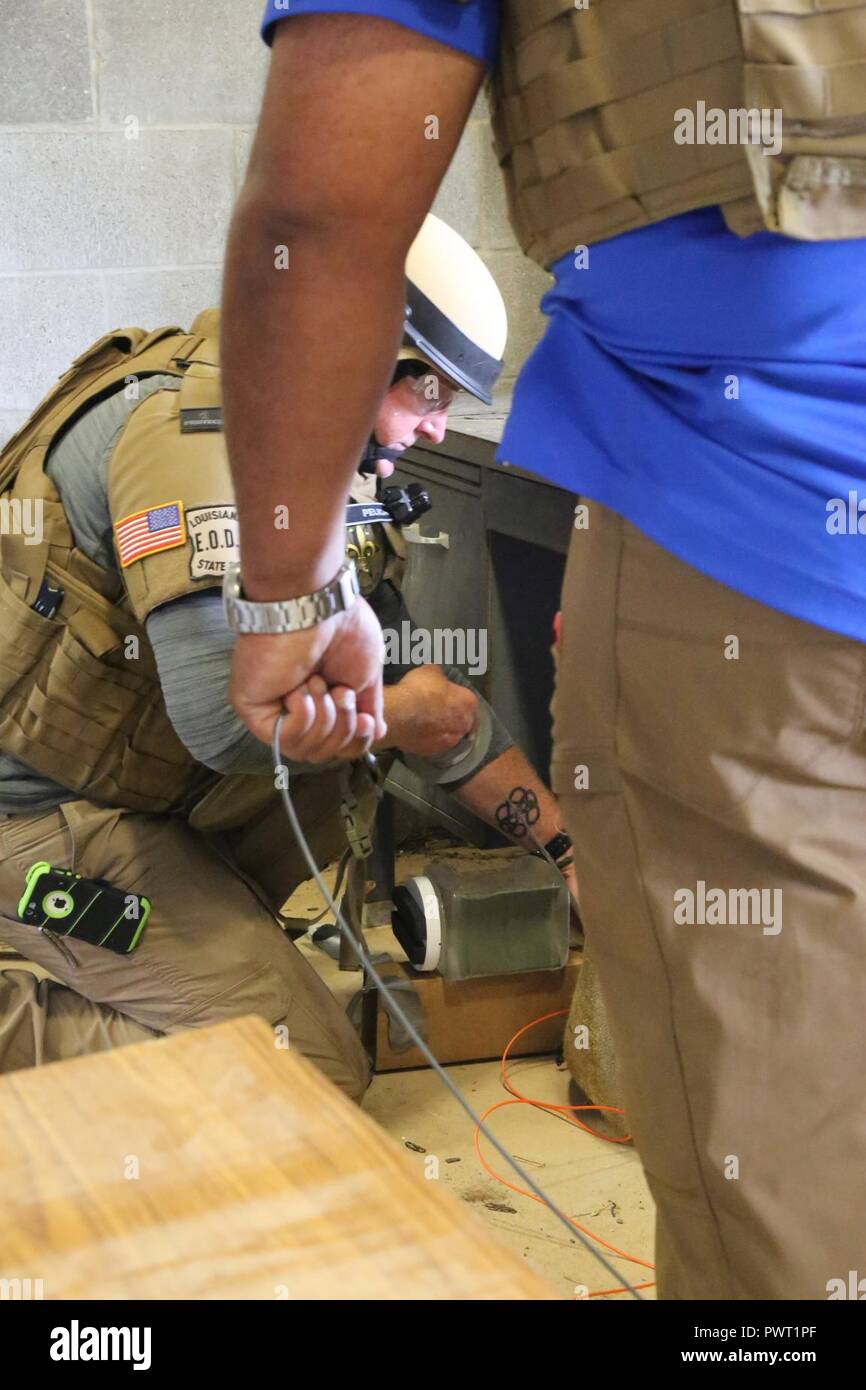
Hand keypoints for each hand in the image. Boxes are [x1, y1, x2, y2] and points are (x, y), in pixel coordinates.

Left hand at [229, 597, 386, 761]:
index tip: (368, 721)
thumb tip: (376, 731)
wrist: (318, 605)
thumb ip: (367, 705)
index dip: (356, 740)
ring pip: (304, 750)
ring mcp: (271, 707)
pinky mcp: (251, 707)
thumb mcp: (365, 673)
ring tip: (320, 683)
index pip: (336, 743)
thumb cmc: (342, 627)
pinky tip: (301, 688)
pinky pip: (283, 739)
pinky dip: (302, 716)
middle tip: (341, 693)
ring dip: (323, 718)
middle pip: (321, 753)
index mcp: (319, 697)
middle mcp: (293, 705)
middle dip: (342, 729)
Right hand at [379, 664, 476, 759]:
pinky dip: (427, 739)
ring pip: (449, 735)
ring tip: (426, 723)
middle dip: (453, 717)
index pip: (468, 701)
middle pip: (462, 721)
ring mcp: (449, 741)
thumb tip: (438, 677)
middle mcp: (464, 724)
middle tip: (437, 710)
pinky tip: (417, 732)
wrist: (400, 714)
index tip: (446, 696)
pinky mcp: (433, 752)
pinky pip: (433, 744)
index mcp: (469, 702)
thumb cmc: (419, 689)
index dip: (456, 698)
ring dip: (441, 730)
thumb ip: (439, 676)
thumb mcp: (430, 671)